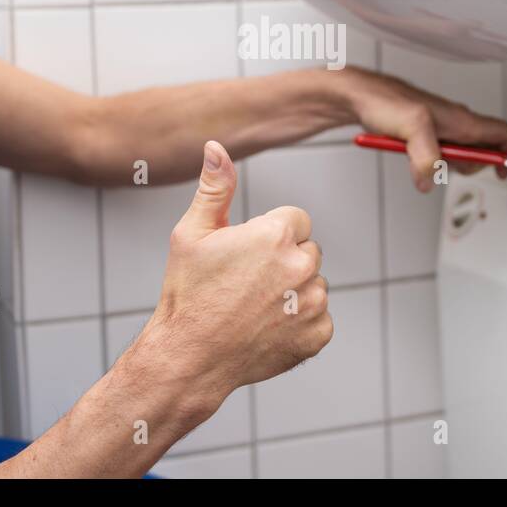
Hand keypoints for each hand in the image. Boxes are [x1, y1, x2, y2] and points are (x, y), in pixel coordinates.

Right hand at [145, 140, 331, 411]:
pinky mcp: (318, 335)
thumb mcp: (192, 234)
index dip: (270, 235)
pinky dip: (299, 322)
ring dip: (293, 291)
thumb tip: (216, 147)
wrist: (189, 358)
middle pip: (307, 250)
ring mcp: (312, 304)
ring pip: (314, 284)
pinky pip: (319, 317)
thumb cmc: (187, 294)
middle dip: (284, 260)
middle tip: (245, 283)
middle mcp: (301, 266)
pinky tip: (266, 327)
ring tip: (253, 307)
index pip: (296, 220)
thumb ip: (215, 187)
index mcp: (275, 235)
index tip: (246, 255)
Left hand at [341, 66, 506, 191]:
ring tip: (424, 161)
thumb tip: (431, 179)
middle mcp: (454, 122)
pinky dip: (426, 162)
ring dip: (445, 165)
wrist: (361, 95)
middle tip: (450, 169)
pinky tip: (410, 158)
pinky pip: (435, 153)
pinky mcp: (422, 134)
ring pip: (457, 153)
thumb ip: (426, 155)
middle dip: (471, 166)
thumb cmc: (386, 101)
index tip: (504, 172)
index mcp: (461, 120)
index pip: (502, 133)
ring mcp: (439, 128)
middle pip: (482, 150)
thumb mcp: (411, 128)